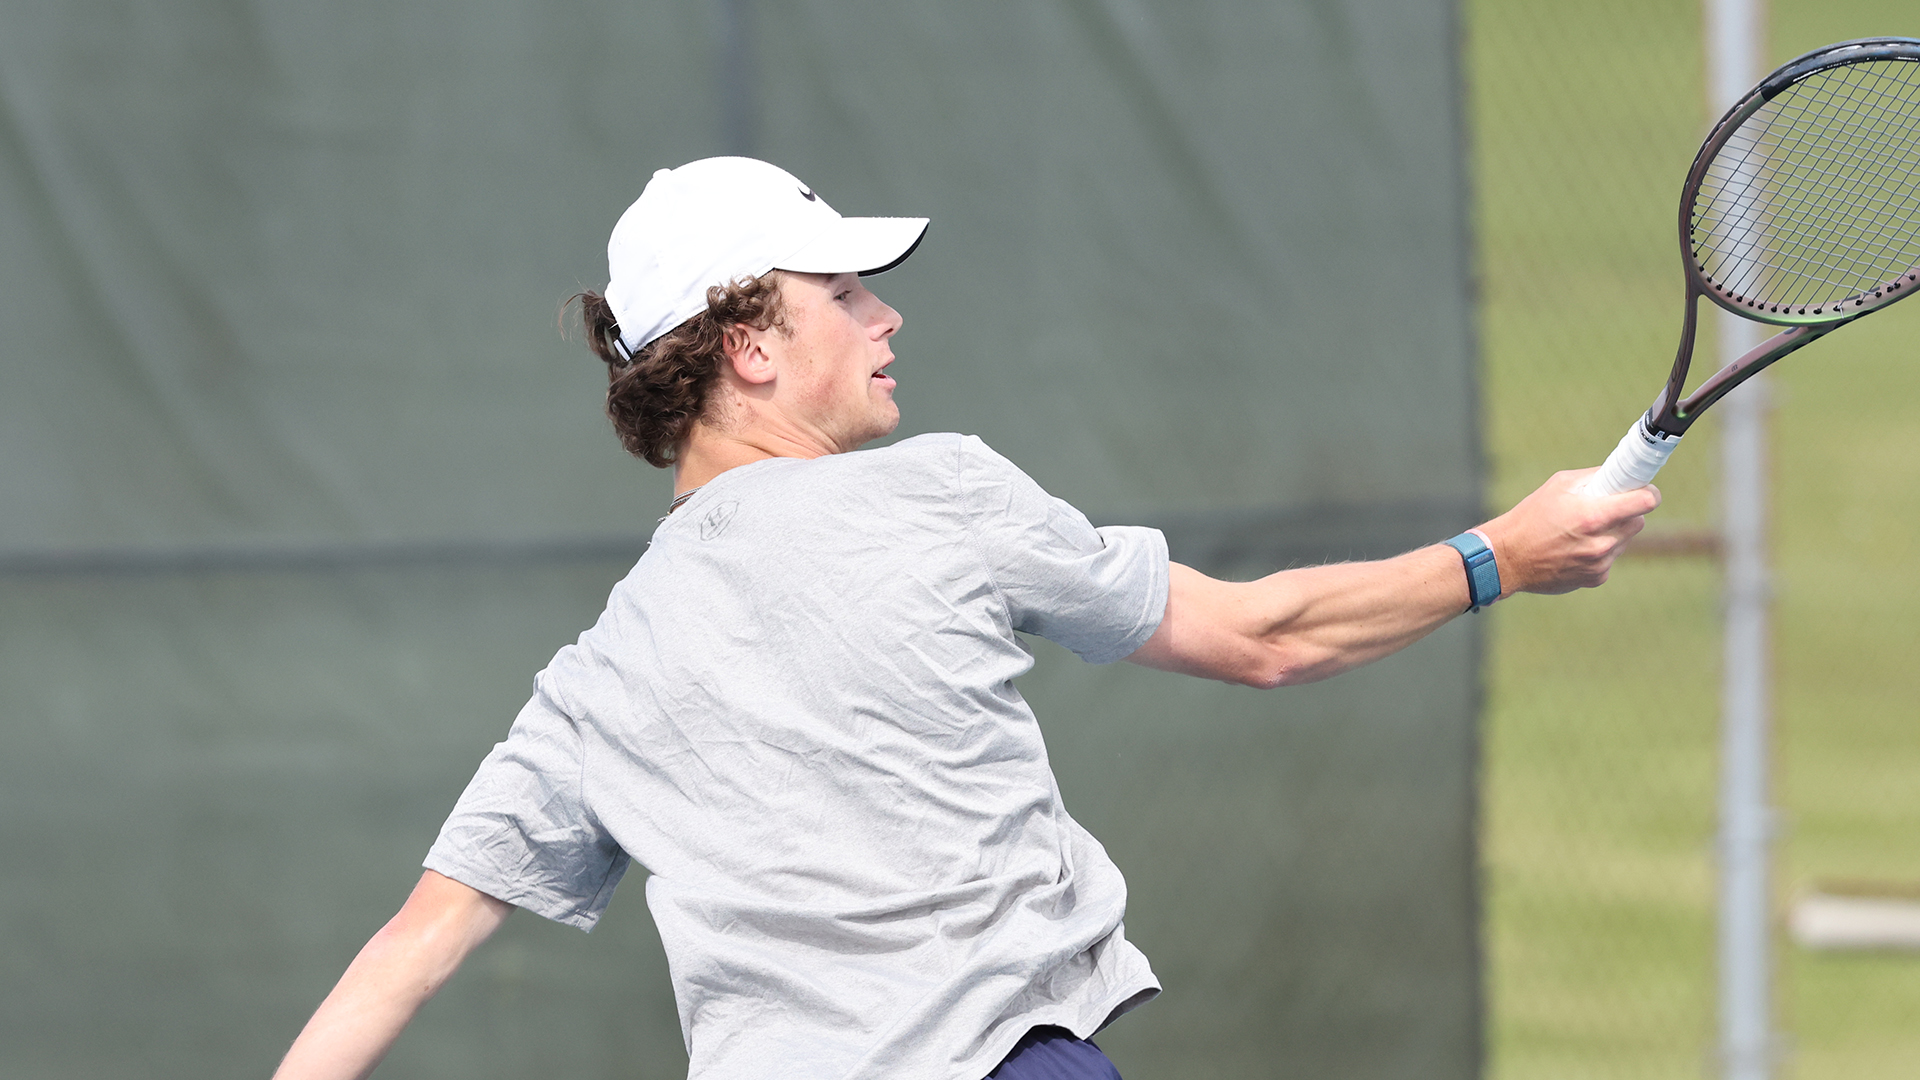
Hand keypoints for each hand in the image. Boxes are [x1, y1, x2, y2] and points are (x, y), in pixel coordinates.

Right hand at [1477, 468, 1658, 596]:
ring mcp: (1600, 563)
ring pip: (1623, 541)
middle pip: (1638, 522)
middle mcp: (1601, 542)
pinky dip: (1598, 553)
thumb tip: (1618, 475)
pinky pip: (1609, 559)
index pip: (1646, 502)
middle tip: (1604, 510)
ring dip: (1611, 534)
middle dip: (1625, 514)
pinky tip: (1574, 549)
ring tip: (1580, 532)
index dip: (1648, 494)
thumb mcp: (1558, 486)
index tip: (1643, 492)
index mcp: (1595, 515)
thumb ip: (1594, 478)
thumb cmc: (1530, 517)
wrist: (1507, 558)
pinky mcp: (1595, 578)